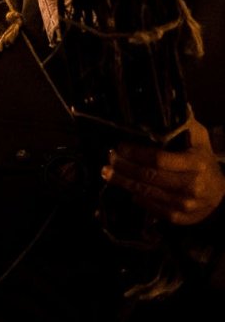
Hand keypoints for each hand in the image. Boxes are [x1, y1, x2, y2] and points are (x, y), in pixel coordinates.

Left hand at [103, 117, 224, 225]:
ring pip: (145, 192)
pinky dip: (136, 196)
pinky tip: (126, 187)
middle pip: (148, 176)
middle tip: (109, 158)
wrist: (220, 196)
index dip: (136, 153)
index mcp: (196, 164)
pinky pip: (150, 206)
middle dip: (124, 166)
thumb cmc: (204, 162)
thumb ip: (186, 125)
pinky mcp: (178, 217)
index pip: (159, 159)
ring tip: (107, 172)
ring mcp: (184, 204)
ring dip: (122, 181)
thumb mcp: (200, 141)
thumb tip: (175, 105)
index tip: (120, 146)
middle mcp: (191, 185)